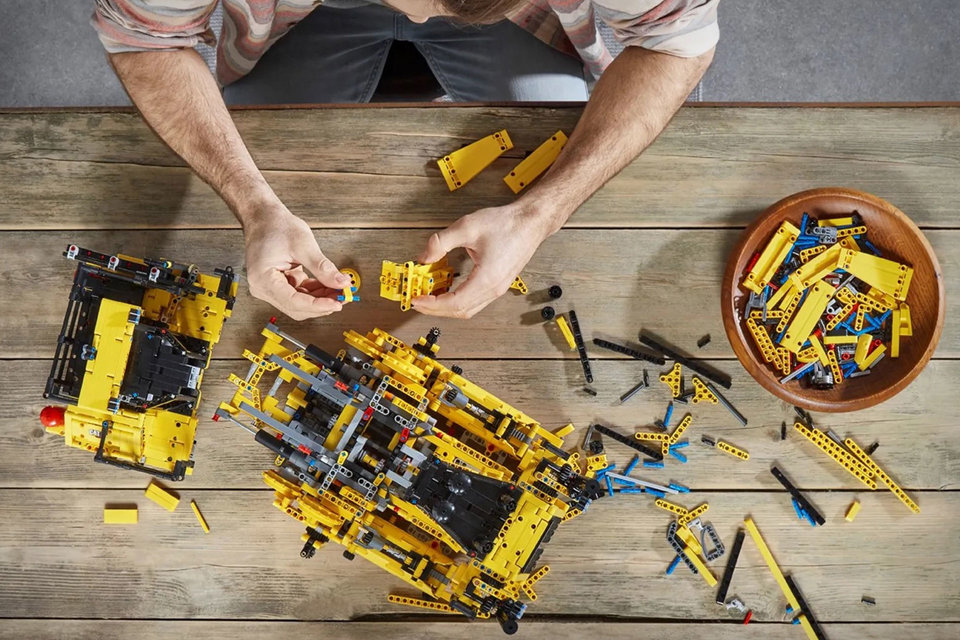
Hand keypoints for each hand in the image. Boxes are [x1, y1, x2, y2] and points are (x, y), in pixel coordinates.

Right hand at [243, 204, 351, 320]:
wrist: (263, 217)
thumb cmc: (275, 226)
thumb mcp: (303, 245)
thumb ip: (323, 267)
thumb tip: (342, 283)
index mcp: (263, 279)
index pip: (294, 302)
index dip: (318, 306)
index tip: (337, 303)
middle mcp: (263, 288)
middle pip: (297, 307)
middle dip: (322, 304)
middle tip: (343, 297)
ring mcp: (270, 288)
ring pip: (300, 303)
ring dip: (321, 299)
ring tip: (339, 290)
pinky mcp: (279, 284)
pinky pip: (300, 295)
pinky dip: (315, 292)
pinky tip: (329, 286)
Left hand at [413, 204, 552, 318]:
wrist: (530, 222)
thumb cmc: (506, 224)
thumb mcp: (467, 227)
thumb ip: (441, 242)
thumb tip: (423, 257)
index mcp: (487, 279)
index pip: (454, 303)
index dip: (432, 304)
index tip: (417, 299)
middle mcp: (494, 289)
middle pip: (460, 311)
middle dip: (435, 309)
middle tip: (418, 300)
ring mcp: (498, 289)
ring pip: (468, 309)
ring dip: (446, 307)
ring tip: (430, 297)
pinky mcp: (498, 285)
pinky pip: (475, 301)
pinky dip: (458, 301)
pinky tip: (447, 291)